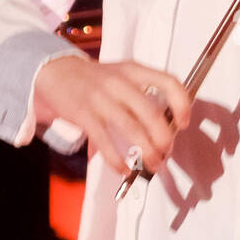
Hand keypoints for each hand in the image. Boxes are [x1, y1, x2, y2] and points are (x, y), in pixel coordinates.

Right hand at [33, 55, 191, 175]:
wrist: (55, 72)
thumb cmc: (96, 79)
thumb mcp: (122, 75)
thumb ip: (144, 94)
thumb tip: (167, 127)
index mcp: (134, 70)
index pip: (168, 82)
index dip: (181, 104)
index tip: (184, 123)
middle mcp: (119, 82)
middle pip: (151, 113)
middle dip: (164, 139)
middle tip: (166, 152)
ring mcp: (101, 98)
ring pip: (131, 129)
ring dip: (146, 151)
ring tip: (153, 164)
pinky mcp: (84, 114)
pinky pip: (105, 141)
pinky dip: (117, 160)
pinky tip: (124, 169)